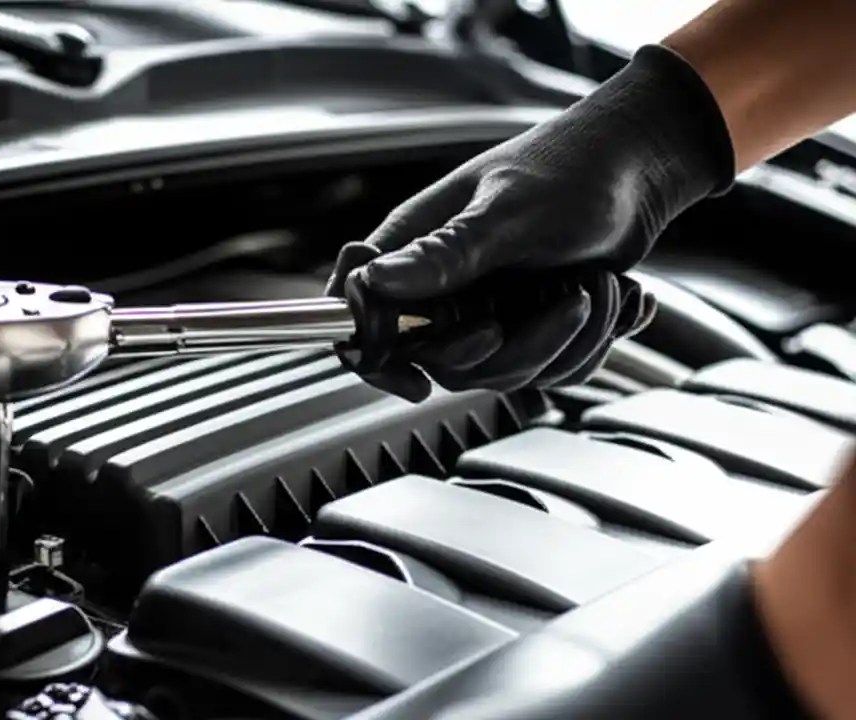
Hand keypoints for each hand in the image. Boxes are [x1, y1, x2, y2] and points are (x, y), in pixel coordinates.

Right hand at [326, 44, 734, 401]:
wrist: (642, 167)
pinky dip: (590, 342)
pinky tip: (613, 295)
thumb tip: (376, 281)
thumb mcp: (509, 211)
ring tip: (599, 286)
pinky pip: (544, 369)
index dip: (375, 355)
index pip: (361, 311)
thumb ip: (444, 252)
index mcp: (416, 245)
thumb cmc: (574, 166)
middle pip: (443, 362)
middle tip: (565, 303)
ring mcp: (485, 305)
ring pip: (501, 372)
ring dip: (567, 341)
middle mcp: (443, 282)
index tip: (414, 378)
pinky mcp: (526, 322)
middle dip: (516, 348)